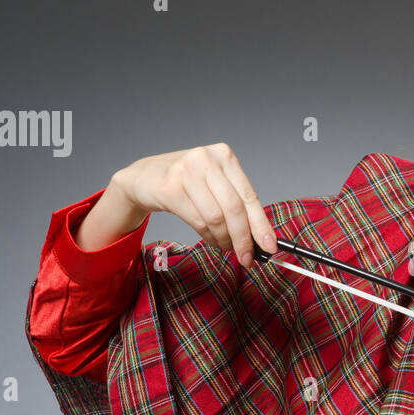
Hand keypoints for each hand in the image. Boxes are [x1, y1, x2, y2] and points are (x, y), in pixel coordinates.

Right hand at [111, 142, 277, 268]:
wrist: (143, 178)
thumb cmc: (185, 184)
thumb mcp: (214, 184)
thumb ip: (236, 204)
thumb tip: (260, 237)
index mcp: (225, 155)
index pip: (249, 196)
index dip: (261, 225)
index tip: (270, 246)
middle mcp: (207, 159)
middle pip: (235, 209)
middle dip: (243, 239)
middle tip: (247, 258)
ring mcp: (187, 171)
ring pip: (217, 218)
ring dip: (224, 240)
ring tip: (226, 246)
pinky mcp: (170, 188)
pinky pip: (198, 221)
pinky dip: (208, 237)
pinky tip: (211, 239)